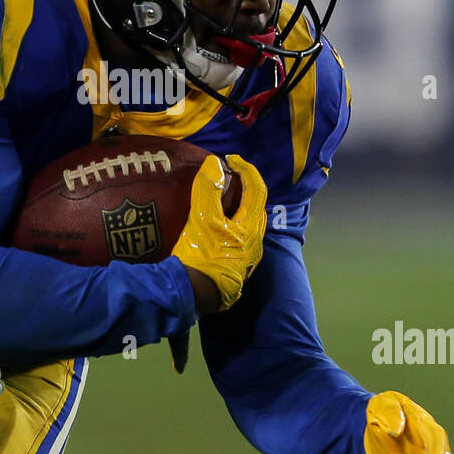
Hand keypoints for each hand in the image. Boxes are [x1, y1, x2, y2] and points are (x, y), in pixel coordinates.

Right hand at [171, 154, 266, 312]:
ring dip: (239, 206)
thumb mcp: (202, 219)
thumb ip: (208, 189)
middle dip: (245, 187)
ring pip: (249, 223)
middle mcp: (255, 242)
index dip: (246, 169)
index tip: (229, 159)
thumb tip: (214, 163)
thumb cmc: (201, 256)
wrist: (196, 295)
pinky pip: (240, 236)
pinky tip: (216, 224)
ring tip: (221, 197)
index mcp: (251, 227)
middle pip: (256, 206)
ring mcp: (247, 256)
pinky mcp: (236, 266)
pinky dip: (232, 222)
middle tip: (228, 175)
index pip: (257, 189)